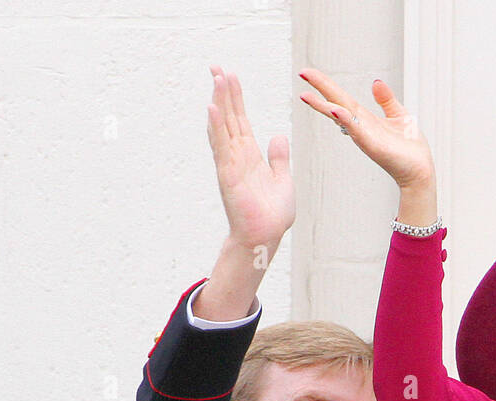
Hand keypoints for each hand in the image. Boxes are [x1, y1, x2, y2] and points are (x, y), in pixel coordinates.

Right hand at [207, 66, 294, 256]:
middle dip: (224, 92)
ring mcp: (231, 164)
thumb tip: (278, 136)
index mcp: (251, 156)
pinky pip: (221, 147)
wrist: (265, 237)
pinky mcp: (228, 174)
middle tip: (216, 67)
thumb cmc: (272, 215)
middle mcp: (238, 156)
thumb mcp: (283, 180)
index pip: (240, 120)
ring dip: (219, 103)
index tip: (230, 76)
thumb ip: (279, 158)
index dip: (235, 98)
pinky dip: (216, 128)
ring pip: (223, 127)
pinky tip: (211, 108)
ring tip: (216, 79)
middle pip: (228, 117)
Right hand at [299, 69, 435, 194]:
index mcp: (365, 119)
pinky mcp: (373, 147)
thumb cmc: (410, 148)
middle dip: (319, 89)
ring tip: (306, 95)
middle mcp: (361, 127)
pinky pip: (356, 131)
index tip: (309, 73)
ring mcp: (365, 137)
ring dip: (323, 106)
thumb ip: (386, 100)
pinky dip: (346, 120)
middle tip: (302, 72)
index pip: (341, 98)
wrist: (421, 171)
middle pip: (336, 104)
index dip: (326, 85)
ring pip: (341, 118)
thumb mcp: (399, 115)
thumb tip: (375, 82)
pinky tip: (335, 110)